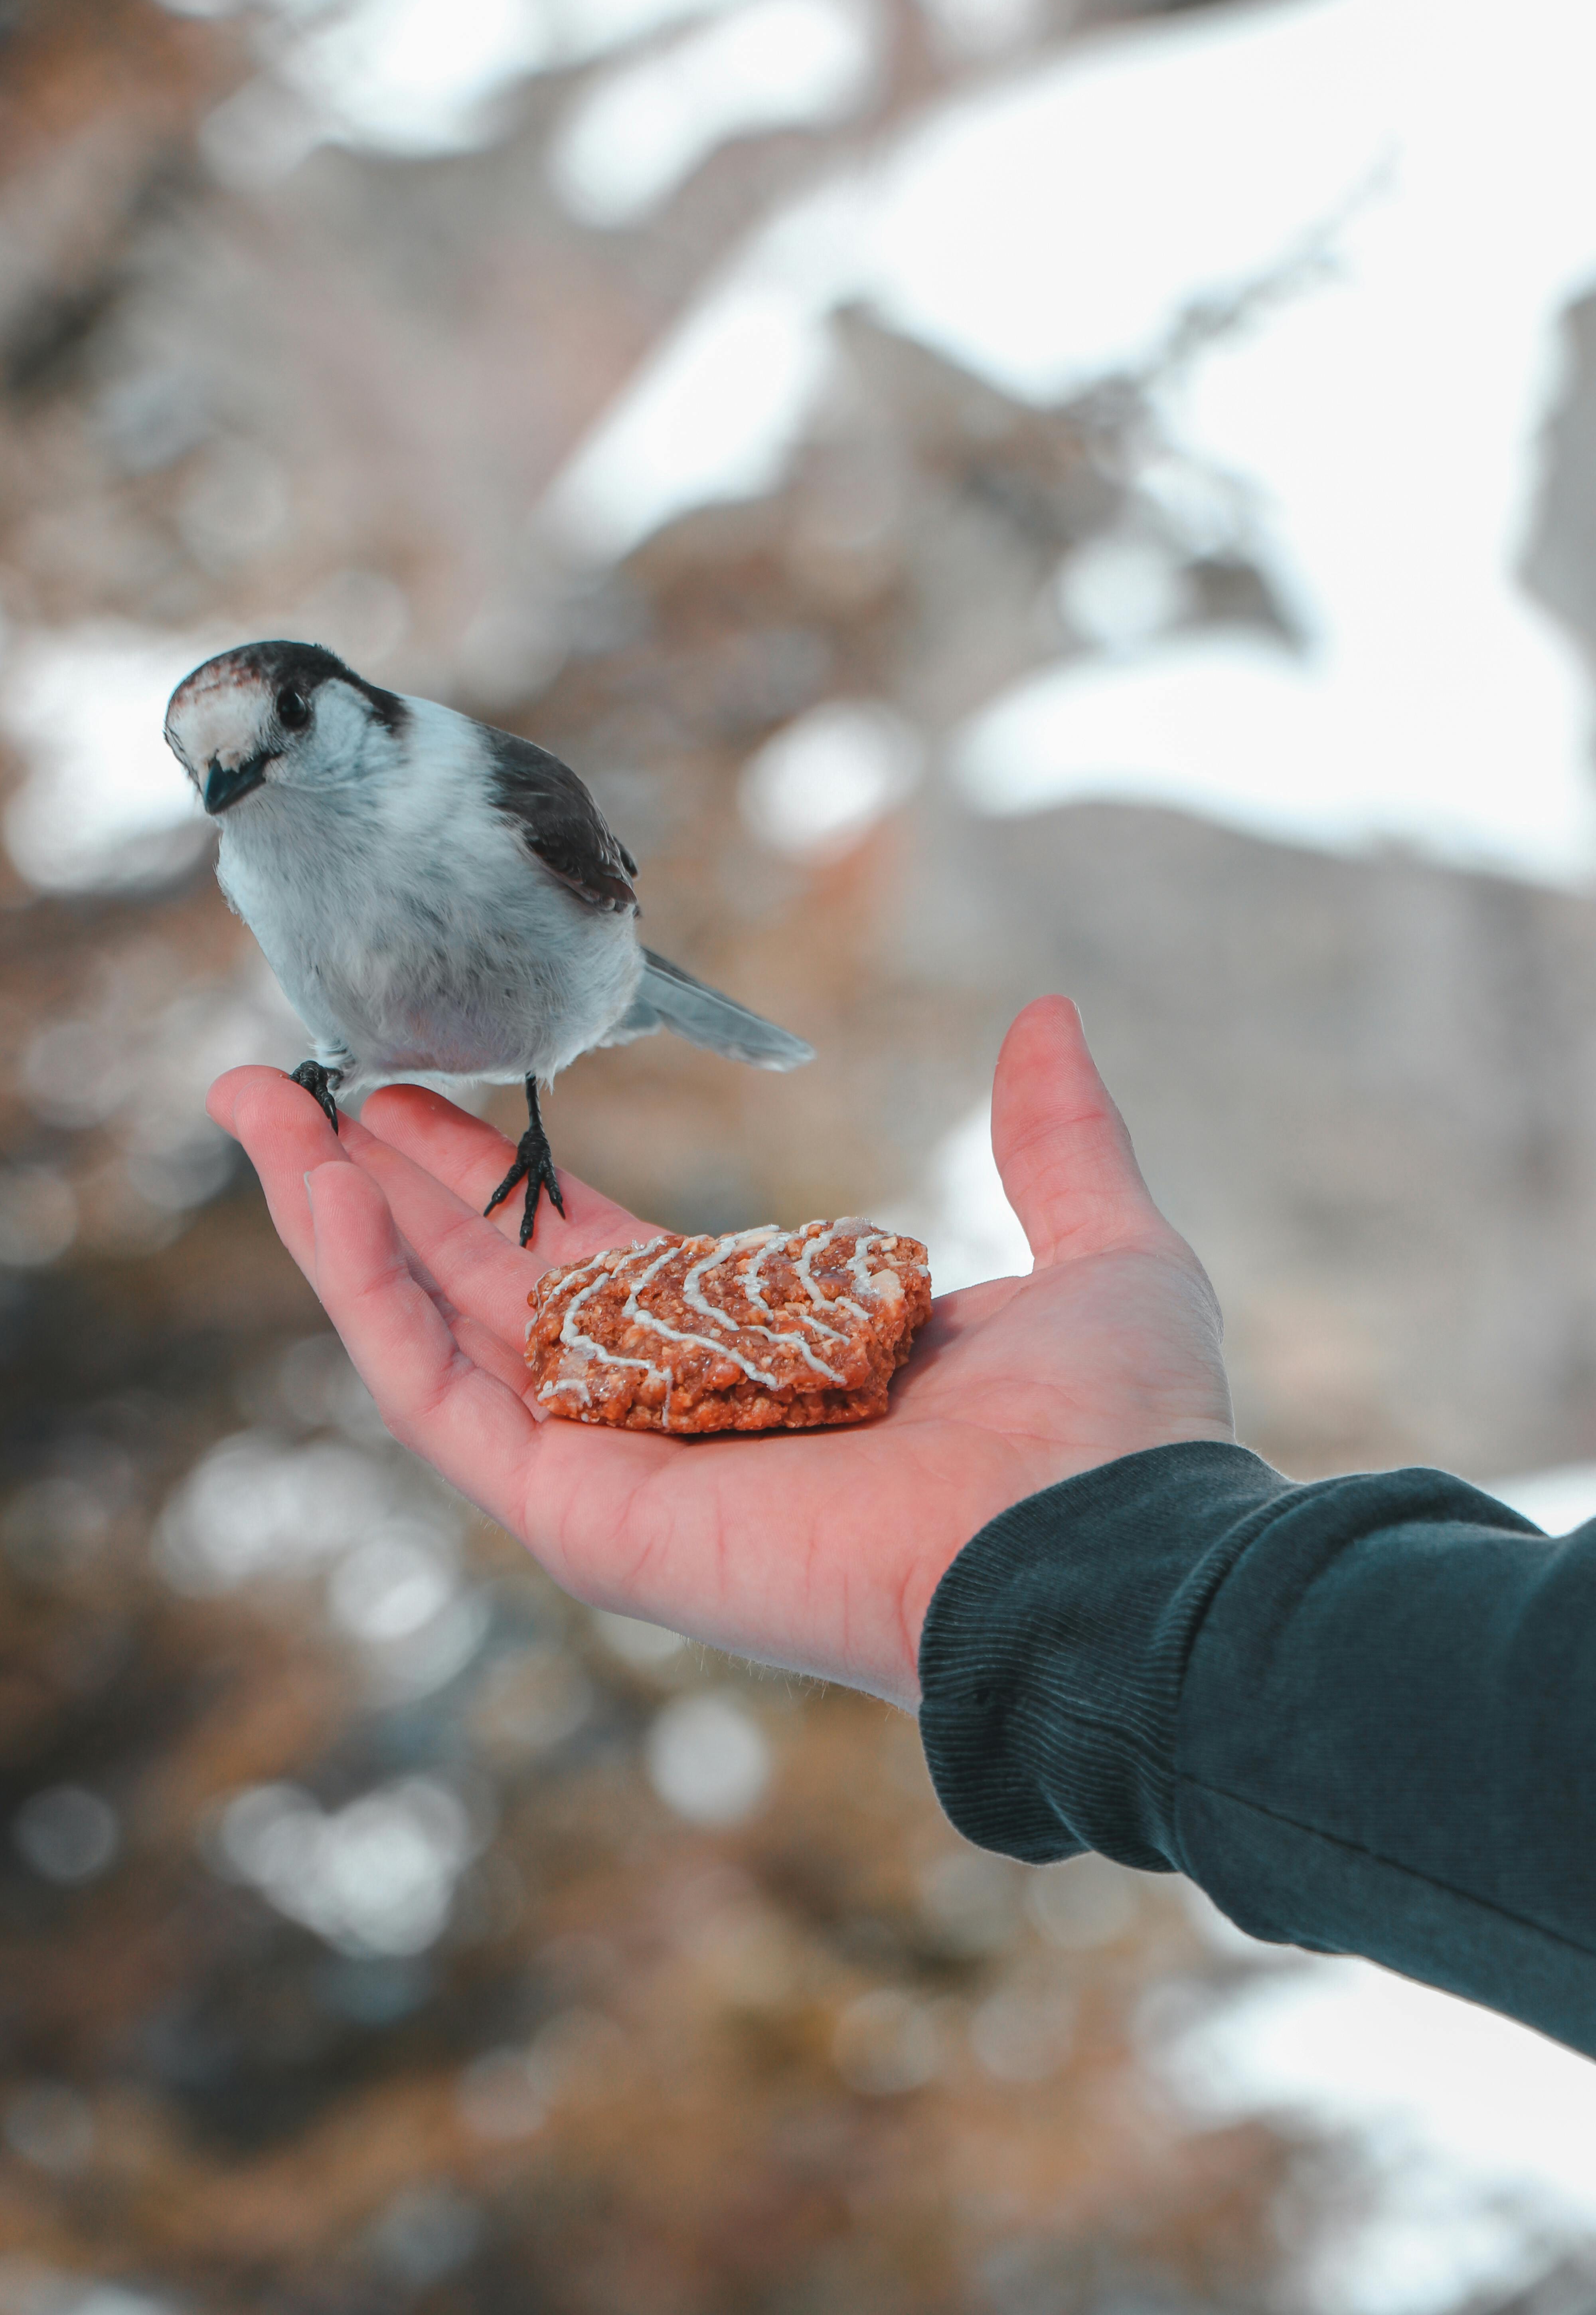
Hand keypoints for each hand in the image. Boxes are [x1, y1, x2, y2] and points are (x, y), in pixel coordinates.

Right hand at [208, 998, 1232, 1709]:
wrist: (1106, 1554)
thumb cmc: (1113, 1430)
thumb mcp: (1092, 1248)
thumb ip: (1053, 1143)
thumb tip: (1048, 1020)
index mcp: (752, 1360)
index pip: (584, 1255)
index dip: (496, 1173)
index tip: (419, 1088)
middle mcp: (666, 1419)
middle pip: (483, 1283)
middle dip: (380, 1180)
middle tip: (293, 1077)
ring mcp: (613, 1471)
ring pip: (433, 1331)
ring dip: (335, 1217)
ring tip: (258, 1105)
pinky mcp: (583, 1515)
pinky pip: (439, 1393)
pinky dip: (362, 1290)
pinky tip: (313, 1187)